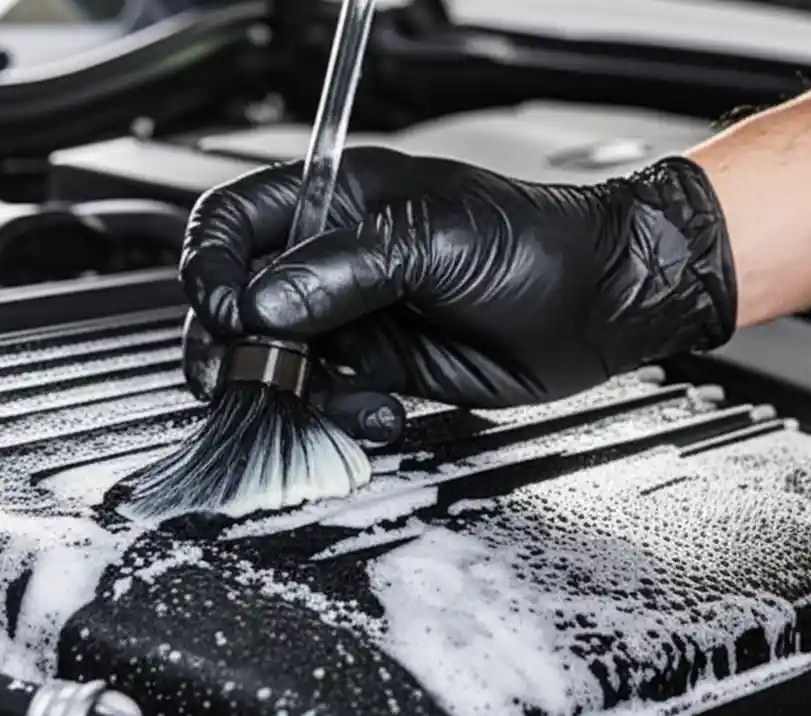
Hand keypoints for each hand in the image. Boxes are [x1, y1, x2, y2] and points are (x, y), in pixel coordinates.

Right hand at [179, 147, 736, 437]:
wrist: (600, 304)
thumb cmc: (536, 243)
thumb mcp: (434, 240)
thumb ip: (342, 269)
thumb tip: (263, 304)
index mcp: (335, 203)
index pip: (232, 223)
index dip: (210, 267)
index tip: (226, 311)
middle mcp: (334, 261)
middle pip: (241, 303)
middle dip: (238, 346)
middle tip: (260, 375)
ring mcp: (355, 318)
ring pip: (279, 363)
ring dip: (291, 394)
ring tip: (333, 402)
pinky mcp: (382, 369)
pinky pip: (331, 402)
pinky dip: (343, 418)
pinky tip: (382, 412)